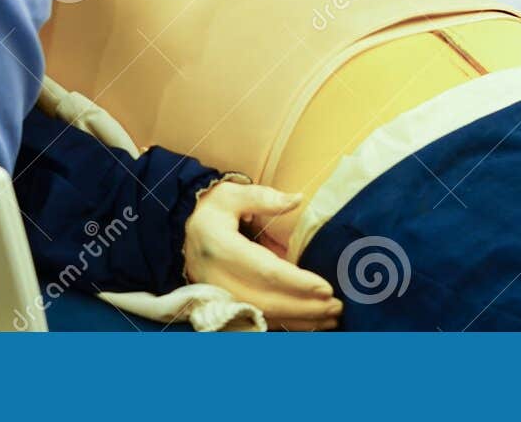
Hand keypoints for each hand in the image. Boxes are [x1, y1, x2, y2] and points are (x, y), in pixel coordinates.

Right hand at [184, 182, 341, 330]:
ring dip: (302, 320)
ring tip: (333, 318)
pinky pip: (260, 321)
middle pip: (268, 301)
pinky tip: (313, 323)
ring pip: (265, 316)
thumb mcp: (231, 194)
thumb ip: (263, 198)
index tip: (326, 287)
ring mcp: (221, 297)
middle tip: (337, 306)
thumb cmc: (211, 212)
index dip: (297, 282)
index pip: (264, 271)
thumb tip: (296, 199)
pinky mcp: (227, 306)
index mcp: (221, 247)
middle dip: (306, 307)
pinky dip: (288, 325)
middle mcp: (219, 278)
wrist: (183, 235)